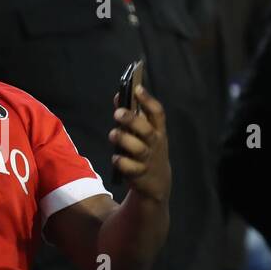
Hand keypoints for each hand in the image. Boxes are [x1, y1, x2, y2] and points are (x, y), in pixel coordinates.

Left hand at [109, 86, 169, 202]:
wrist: (157, 181)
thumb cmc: (148, 149)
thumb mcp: (145, 133)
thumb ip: (133, 116)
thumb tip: (118, 97)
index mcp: (158, 130)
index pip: (157, 113)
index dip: (148, 100)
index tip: (137, 88)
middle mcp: (155, 143)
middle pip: (146, 130)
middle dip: (132, 120)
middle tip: (118, 113)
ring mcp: (148, 159)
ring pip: (138, 148)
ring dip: (124, 140)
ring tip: (113, 134)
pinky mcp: (140, 173)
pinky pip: (130, 167)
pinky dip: (122, 162)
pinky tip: (116, 158)